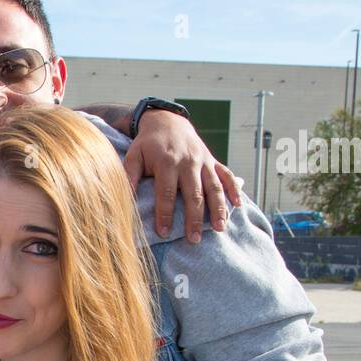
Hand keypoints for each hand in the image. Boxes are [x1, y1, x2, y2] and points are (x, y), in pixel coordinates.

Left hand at [123, 111, 240, 242]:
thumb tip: (123, 198)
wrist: (167, 121)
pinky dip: (234, 190)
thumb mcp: (134, 155)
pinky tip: (237, 206)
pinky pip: (226, 175)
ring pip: (214, 187)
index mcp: (167, 162)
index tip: (164, 233)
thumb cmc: (147, 144)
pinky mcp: (213, 160)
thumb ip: (128, 175)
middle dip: (194, 218)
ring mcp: (204, 161)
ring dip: (218, 209)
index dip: (165, 213)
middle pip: (193, 194)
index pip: (166, 192)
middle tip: (194, 239)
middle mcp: (188, 162)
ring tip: (220, 229)